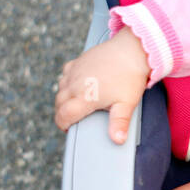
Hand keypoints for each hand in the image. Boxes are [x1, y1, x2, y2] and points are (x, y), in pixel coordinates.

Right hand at [53, 28, 151, 143]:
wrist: (131, 49)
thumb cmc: (130, 76)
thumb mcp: (126, 103)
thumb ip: (119, 123)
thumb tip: (118, 140)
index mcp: (85, 97)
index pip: (63, 115)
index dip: (63, 125)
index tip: (69, 129)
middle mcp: (75, 84)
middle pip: (58, 103)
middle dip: (62, 113)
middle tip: (73, 119)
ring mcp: (75, 71)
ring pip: (60, 89)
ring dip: (63, 98)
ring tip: (75, 104)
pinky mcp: (78, 61)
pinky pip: (65, 74)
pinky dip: (67, 82)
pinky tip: (77, 85)